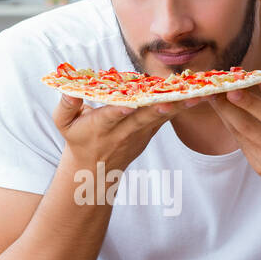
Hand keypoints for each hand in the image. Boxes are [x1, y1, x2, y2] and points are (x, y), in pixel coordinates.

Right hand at [53, 91, 202, 173]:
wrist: (95, 170)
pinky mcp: (150, 133)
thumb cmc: (78, 139)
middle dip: (157, 109)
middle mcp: (122, 131)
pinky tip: (197, 96)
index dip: (120, 110)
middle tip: (174, 99)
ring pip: (158, 118)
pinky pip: (165, 118)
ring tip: (196, 96)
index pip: (110, 116)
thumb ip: (65, 106)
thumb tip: (69, 89)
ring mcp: (138, 134)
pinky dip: (180, 107)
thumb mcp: (63, 124)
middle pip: (142, 118)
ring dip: (178, 107)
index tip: (129, 103)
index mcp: (100, 126)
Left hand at [206, 77, 260, 197]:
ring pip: (241, 136)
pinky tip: (228, 114)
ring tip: (215, 98)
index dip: (249, 103)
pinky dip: (235, 128)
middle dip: (227, 108)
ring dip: (226, 116)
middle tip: (212, 91)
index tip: (231, 89)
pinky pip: (244, 145)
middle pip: (248, 127)